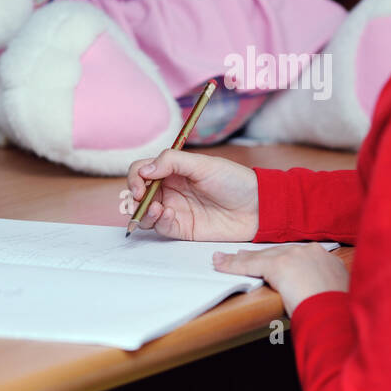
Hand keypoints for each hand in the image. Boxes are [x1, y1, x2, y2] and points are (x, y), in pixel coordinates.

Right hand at [126, 148, 258, 241]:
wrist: (257, 207)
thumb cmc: (235, 181)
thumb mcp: (204, 164)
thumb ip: (172, 161)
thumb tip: (145, 170)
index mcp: (173, 170)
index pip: (142, 171)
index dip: (136, 177)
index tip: (140, 183)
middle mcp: (170, 190)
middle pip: (138, 194)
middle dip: (133, 197)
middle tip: (140, 198)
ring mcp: (175, 209)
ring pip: (145, 213)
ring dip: (142, 211)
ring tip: (155, 208)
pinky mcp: (182, 228)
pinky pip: (160, 227)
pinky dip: (157, 221)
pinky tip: (166, 214)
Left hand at [212, 242, 348, 317]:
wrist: (337, 315)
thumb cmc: (338, 313)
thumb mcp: (333, 295)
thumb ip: (322, 288)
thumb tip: (314, 296)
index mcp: (325, 258)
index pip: (295, 254)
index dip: (279, 258)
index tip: (269, 260)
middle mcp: (311, 251)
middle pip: (277, 252)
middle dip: (258, 256)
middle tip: (241, 256)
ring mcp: (296, 256)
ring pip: (262, 256)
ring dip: (241, 260)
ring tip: (224, 260)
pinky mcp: (280, 266)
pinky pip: (252, 265)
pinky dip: (234, 266)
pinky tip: (221, 264)